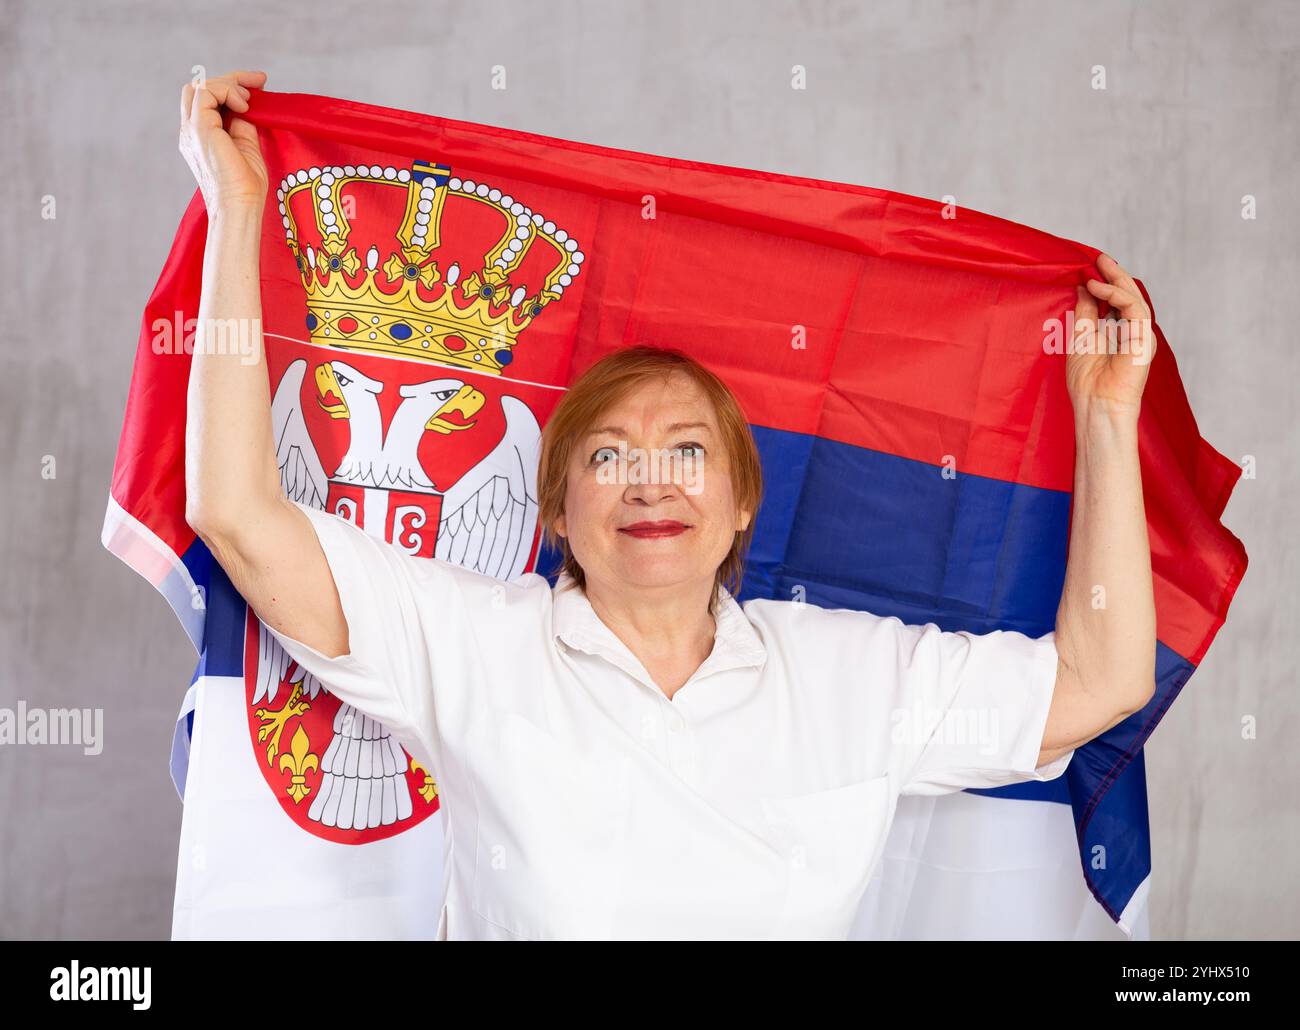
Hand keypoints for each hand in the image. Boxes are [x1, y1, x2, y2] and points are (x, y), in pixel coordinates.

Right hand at [179, 69, 268, 213]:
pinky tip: (244, 106)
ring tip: (249, 100)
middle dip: (230, 79)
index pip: (206, 99)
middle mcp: (190, 131)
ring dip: (229, 84)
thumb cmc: (247, 186)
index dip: (231, 86)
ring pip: (199, 86)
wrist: (241, 206)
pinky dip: (226, 91)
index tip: (258, 84)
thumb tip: (248, 104)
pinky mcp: (199, 128)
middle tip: (259, 81)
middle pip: (199, 88)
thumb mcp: (247, 145)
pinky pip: (205, 92)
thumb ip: (242, 123)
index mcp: (200, 136)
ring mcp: (191, 130)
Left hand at [1066, 253, 1157, 420]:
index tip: (1091, 268)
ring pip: (1133, 297)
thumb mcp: (1080, 335)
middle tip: (1099, 258)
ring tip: (1097, 267)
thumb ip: (1086, 311)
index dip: (1106, 283)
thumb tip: (1084, 286)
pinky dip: (1115, 294)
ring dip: (1115, 279)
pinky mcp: (1143, 337)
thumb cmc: (1086, 378)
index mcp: (1119, 333)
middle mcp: (1132, 332)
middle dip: (1114, 275)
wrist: (1096, 402)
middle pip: (1128, 296)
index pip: (1117, 301)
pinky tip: (1096, 286)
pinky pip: (1133, 307)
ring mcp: (1140, 334)